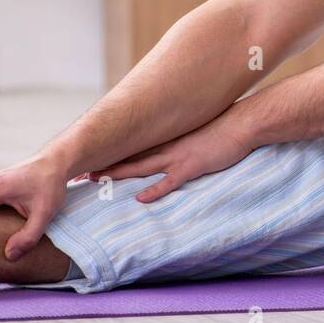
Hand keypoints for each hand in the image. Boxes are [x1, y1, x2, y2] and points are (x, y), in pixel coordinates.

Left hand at [85, 112, 256, 203]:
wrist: (243, 123)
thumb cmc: (225, 127)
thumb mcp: (198, 131)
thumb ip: (182, 139)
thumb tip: (173, 145)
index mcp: (167, 139)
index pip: (133, 146)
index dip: (111, 153)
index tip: (91, 158)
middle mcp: (167, 146)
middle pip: (129, 156)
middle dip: (104, 164)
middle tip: (80, 173)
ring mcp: (178, 156)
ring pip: (140, 167)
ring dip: (117, 174)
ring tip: (94, 181)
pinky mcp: (192, 166)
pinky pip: (169, 181)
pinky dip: (154, 190)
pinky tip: (139, 199)